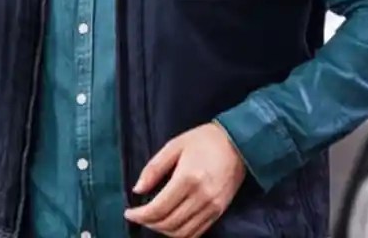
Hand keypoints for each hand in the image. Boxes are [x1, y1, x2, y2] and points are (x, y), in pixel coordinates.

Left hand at [124, 122, 246, 236]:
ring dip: (163, 231)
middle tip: (138, 216)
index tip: (128, 213)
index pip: (159, 208)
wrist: (239, 142)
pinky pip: (198, 232)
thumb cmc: (204, 140)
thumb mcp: (173, 145)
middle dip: (149, 223)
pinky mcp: (220, 211)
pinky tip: (170, 225)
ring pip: (183, 232)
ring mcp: (212, 207)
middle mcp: (201, 197)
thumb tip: (138, 190)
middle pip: (169, 223)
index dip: (140, 215)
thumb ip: (153, 169)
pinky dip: (181, 233)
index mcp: (187, 179)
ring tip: (152, 221)